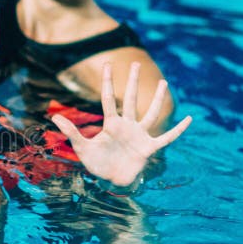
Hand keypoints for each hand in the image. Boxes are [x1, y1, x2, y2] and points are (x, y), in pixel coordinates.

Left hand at [51, 62, 191, 187]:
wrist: (111, 180)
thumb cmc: (97, 163)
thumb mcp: (82, 148)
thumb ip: (72, 132)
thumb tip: (54, 118)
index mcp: (110, 123)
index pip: (108, 98)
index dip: (107, 81)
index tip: (107, 63)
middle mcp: (126, 125)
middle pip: (130, 99)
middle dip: (132, 82)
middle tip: (135, 63)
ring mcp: (139, 135)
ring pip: (150, 113)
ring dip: (157, 99)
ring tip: (164, 82)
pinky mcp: (149, 147)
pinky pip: (167, 138)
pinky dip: (178, 130)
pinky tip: (189, 119)